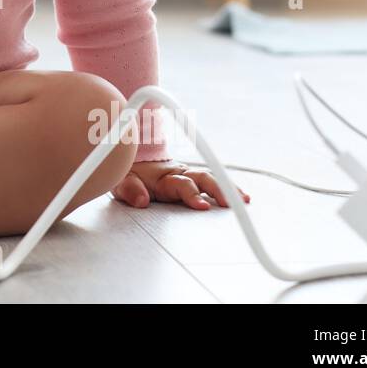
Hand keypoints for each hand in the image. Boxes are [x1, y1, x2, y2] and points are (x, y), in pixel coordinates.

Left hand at [109, 159, 250, 210]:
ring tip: (244, 201)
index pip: (182, 184)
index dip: (192, 194)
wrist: (133, 161)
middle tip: (231, 203)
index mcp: (165, 177)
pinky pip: (213, 182)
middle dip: (218, 190)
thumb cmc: (130, 174)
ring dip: (228, 188)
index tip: (202, 206)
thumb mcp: (122, 182)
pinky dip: (228, 187)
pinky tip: (241, 197)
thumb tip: (141, 200)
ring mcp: (189, 176)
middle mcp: (181, 174)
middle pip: (204, 178)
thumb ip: (130, 189)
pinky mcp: (194, 180)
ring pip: (212, 178)